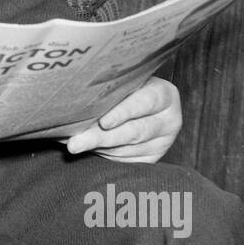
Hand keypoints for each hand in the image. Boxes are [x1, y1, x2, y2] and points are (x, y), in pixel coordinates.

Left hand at [64, 77, 181, 163]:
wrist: (138, 106)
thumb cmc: (124, 89)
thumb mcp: (122, 83)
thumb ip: (108, 91)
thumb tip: (77, 104)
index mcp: (165, 95)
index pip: (145, 102)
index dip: (123, 112)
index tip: (103, 122)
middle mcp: (169, 120)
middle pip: (134, 132)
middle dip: (101, 138)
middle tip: (75, 143)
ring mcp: (162, 142)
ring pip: (127, 149)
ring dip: (98, 147)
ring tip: (74, 144)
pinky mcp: (152, 159)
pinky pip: (125, 161)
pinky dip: (104, 155)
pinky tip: (88, 149)